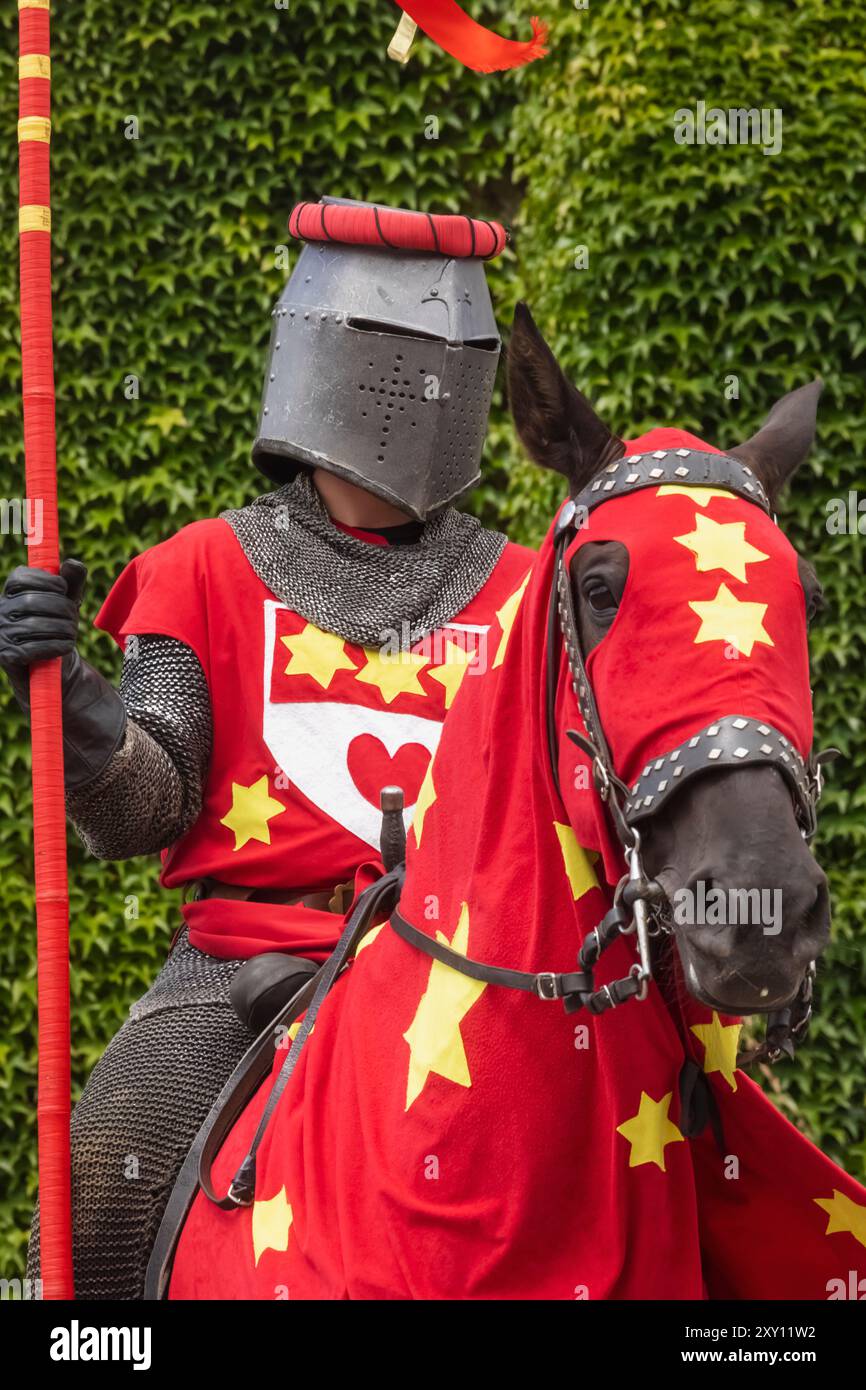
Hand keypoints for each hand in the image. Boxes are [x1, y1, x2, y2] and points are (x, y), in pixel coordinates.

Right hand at [0, 558, 86, 673]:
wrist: (52, 667)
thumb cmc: (58, 627)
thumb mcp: (68, 601)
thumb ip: (72, 581)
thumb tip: (72, 563)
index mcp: (10, 593)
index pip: (20, 578)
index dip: (45, 580)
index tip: (63, 588)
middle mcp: (0, 611)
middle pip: (31, 602)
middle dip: (61, 608)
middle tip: (74, 617)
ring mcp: (0, 634)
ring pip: (34, 625)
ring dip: (62, 629)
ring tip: (72, 633)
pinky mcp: (7, 656)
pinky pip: (34, 648)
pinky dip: (56, 646)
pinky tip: (66, 646)